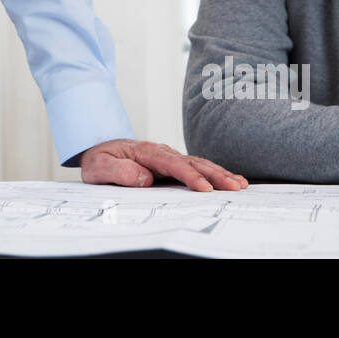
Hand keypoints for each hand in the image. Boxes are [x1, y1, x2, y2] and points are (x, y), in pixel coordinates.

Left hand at [80, 139, 247, 190]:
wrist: (99, 149)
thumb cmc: (100, 160)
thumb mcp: (99, 167)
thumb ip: (119, 172)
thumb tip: (144, 178)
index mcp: (145, 153)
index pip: (172, 165)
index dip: (190, 176)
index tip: (204, 188)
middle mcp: (161, 152)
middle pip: (192, 162)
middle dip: (214, 175)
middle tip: (234, 186)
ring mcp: (169, 157)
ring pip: (199, 164)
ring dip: (219, 173)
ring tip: (239, 184)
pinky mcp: (172, 164)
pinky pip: (197, 167)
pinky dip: (215, 172)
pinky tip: (230, 179)